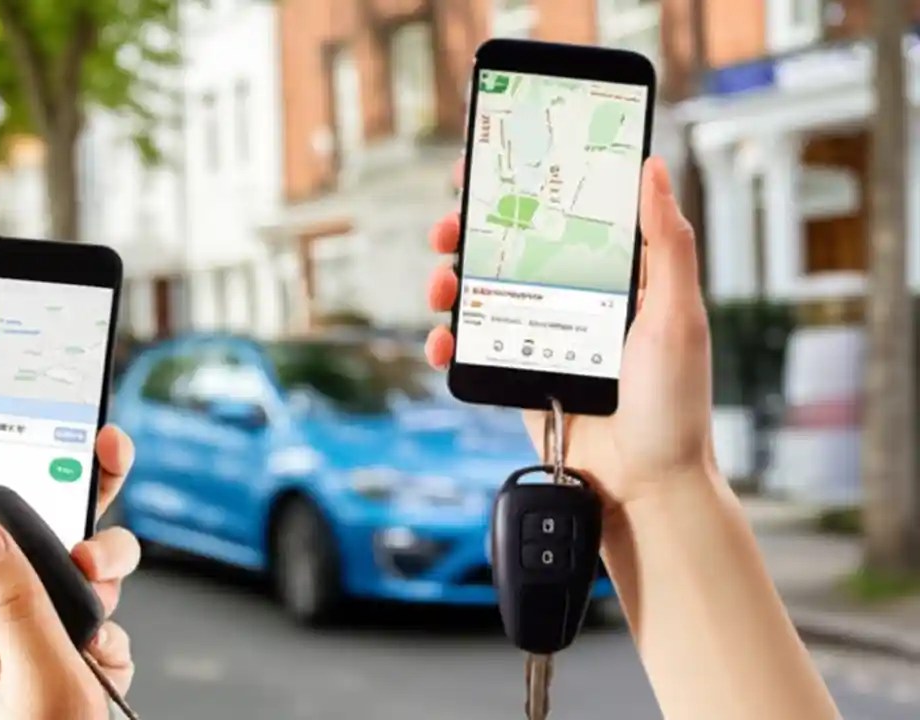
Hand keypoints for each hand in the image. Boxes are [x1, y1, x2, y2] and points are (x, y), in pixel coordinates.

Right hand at [426, 157, 715, 510]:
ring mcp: (540, 336)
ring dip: (449, 278)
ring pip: (482, 291)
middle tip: (450, 222)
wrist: (643, 486)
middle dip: (472, 228)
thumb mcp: (679, 315)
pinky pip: (472, 346)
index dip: (528, 184)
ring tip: (441, 283)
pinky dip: (447, 337)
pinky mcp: (515, 373)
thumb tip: (653, 167)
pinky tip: (443, 337)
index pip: (566, 213)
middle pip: (510, 247)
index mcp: (615, 276)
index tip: (494, 160)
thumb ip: (666, 243)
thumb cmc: (674, 406)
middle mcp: (573, 298)